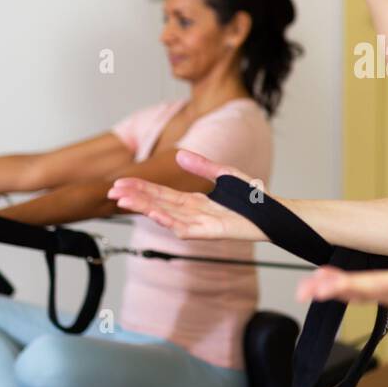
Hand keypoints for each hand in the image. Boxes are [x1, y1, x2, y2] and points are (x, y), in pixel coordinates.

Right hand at [107, 149, 265, 241]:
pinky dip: (169, 221)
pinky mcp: (210, 232)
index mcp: (194, 202)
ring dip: (145, 209)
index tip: (121, 183)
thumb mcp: (224, 174)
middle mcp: (193, 214)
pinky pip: (185, 228)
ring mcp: (200, 224)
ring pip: (166, 216)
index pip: (161, 194)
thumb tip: (179, 154)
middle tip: (113, 192)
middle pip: (158, 205)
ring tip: (124, 201)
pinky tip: (155, 214)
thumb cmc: (252, 197)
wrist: (274, 212)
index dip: (141, 189)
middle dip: (135, 198)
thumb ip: (201, 165)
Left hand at [296, 226, 387, 319]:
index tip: (321, 285)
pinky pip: (369, 293)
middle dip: (331, 291)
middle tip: (303, 291)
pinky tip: (331, 283)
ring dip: (336, 290)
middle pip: (360, 294)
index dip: (346, 286)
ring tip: (309, 287)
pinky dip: (348, 289)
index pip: (373, 286)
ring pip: (362, 295)